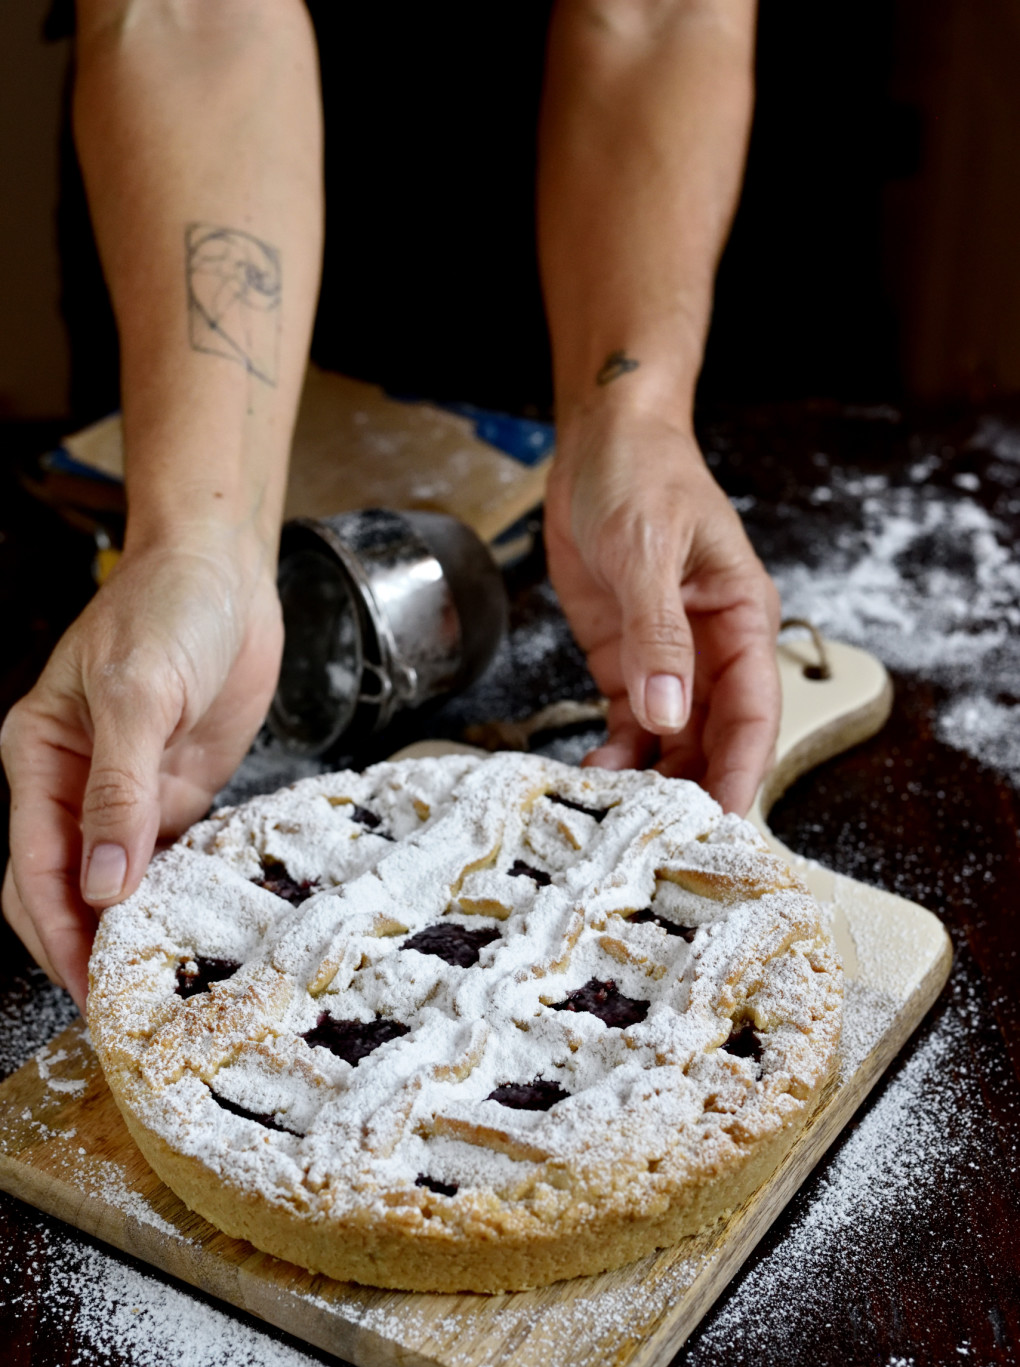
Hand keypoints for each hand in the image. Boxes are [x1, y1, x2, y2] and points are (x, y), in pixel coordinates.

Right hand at [1, 537, 282, 1009]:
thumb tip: (102, 884)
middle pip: (60, 887)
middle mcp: (73, 782)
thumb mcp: (141, 694)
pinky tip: (196, 933)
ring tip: (160, 989)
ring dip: (128, 931)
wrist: (225, 573)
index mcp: (37, 755)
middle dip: (81, 946)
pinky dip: (175, 897)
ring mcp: (127, 792)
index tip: (88, 986)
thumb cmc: (169, 609)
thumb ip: (120, 790)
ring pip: (111, 883)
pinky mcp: (176, 792)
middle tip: (123, 1008)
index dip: (57, 930)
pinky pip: (166, 860)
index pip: (33, 864)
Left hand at [545, 401, 780, 814]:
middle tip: (667, 845)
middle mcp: (711, 649)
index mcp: (741, 620)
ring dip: (653, 780)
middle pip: (715, 739)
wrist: (600, 442)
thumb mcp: (648, 550)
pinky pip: (627, 723)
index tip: (723, 824)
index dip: (742, 771)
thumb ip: (658, 636)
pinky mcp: (624, 660)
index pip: (754, 713)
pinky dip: (614, 754)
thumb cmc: (642, 475)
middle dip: (697, 790)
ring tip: (622, 822)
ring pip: (672, 741)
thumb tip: (670, 714)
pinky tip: (591, 778)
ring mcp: (666, 659)